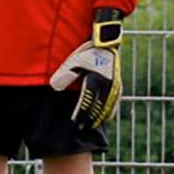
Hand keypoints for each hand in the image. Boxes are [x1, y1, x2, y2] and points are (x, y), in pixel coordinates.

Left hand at [48, 10, 122, 128]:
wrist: (107, 44)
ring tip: (92, 126)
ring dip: (99, 119)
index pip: (86, 103)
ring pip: (107, 108)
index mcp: (95, 80)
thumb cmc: (88, 52)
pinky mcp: (119, 87)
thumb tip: (54, 87)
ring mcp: (114, 87)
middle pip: (97, 109)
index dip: (80, 115)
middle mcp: (106, 86)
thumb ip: (64, 74)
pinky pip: (114, 104)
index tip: (74, 123)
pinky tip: (104, 118)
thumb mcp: (73, 60)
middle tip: (81, 129)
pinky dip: (108, 113)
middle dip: (88, 120)